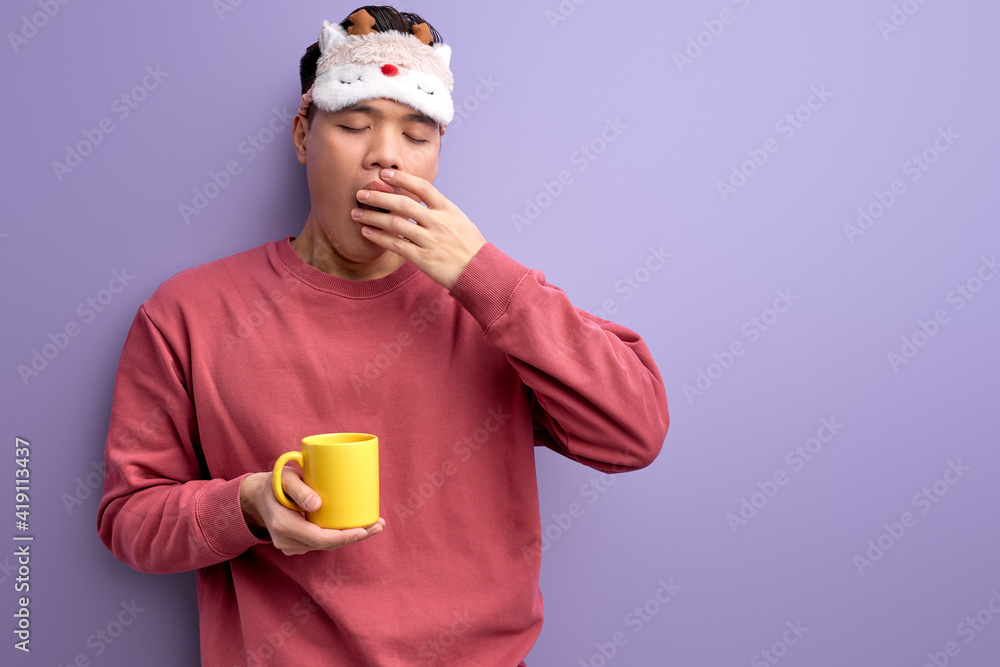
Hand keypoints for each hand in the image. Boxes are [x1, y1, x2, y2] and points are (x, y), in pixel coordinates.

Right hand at [239, 470, 383, 555]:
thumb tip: (317, 504)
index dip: (344, 537)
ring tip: (375, 524)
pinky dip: (340, 536)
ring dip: (350, 537)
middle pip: (327, 545)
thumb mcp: (284, 478)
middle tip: (379, 525)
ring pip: (326, 545)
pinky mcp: (296, 544)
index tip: (365, 530)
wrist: (257, 497)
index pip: (319, 538)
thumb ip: (298, 488)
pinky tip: (357, 527)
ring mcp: (291, 546)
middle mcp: (286, 541)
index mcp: (284, 526)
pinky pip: (321, 542)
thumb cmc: (275, 483)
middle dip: (355, 537)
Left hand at [352, 168, 486, 289]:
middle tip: (361, 194)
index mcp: (448, 210)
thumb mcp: (459, 220)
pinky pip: (396, 244)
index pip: (422, 187)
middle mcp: (438, 222)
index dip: (402, 179)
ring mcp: (430, 240)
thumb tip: (420, 199)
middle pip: (403, 204)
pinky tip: (367, 232)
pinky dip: (379, 237)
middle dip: (378, 197)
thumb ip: (440, 209)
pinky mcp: (423, 258)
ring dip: (373, 217)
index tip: (384, 174)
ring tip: (356, 214)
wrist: (480, 271)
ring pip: (395, 224)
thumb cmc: (470, 246)